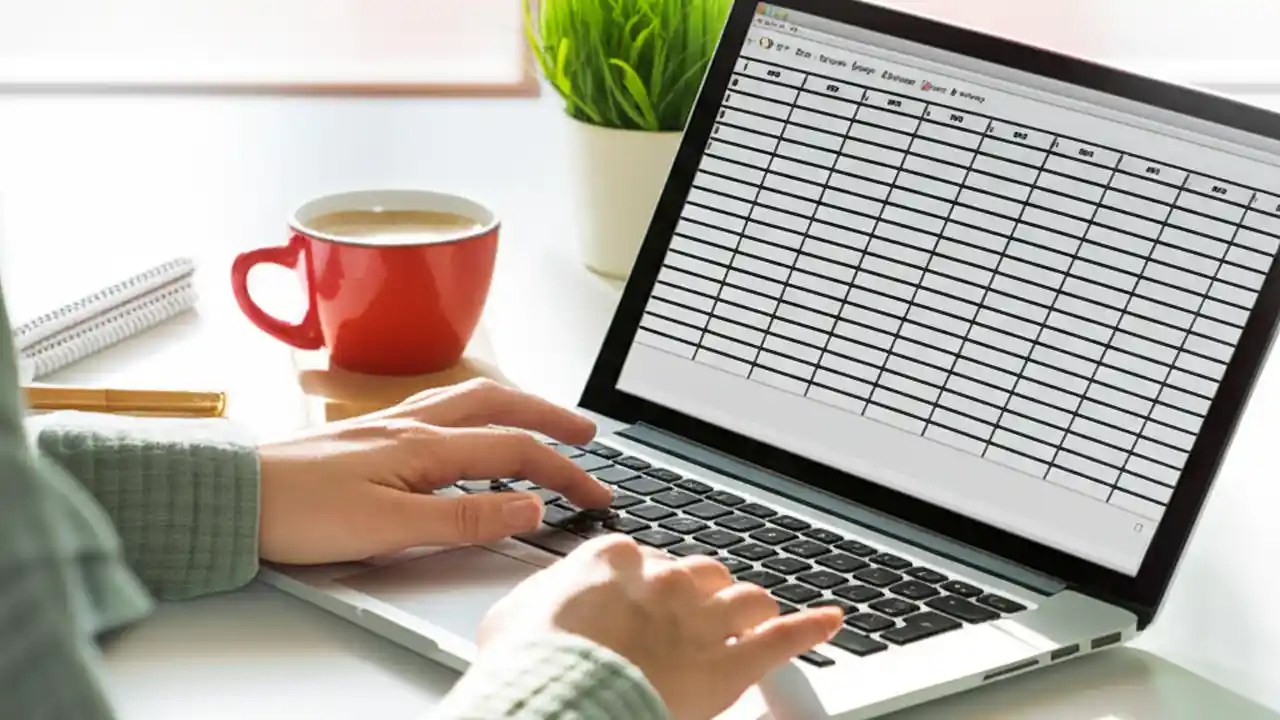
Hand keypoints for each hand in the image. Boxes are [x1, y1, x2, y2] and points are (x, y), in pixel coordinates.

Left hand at [256, 379, 611, 563]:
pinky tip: (469, 424)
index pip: (515, 451)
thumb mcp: (388, 527)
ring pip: (471, 399)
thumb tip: (529, 507)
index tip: (594, 493)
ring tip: (543, 418)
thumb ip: (463, 516)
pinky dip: (477, 408)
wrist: (230, 494)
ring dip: (517, 405)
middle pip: (501, 406)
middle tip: (588, 434)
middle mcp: (413, 424)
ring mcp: (391, 423)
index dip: (563, 472)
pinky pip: (442, 407)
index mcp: (425, 446)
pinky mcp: (371, 433)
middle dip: (551, 416)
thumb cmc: (297, 512)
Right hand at [478, 534, 843, 719]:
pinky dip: (811, 628)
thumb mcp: (511, 616)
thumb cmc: (530, 665)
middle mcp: (667, 583)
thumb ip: (543, 595)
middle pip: (704, 575)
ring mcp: (704, 621)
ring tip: (751, 622)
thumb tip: (549, 595)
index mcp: (616, 562)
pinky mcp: (730, 665)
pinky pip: (785, 640)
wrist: (561, 703)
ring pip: (746, 599)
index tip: (646, 601)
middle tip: (693, 617)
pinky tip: (831, 620)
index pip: (649, 560)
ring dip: (749, 610)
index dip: (651, 585)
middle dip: (704, 593)